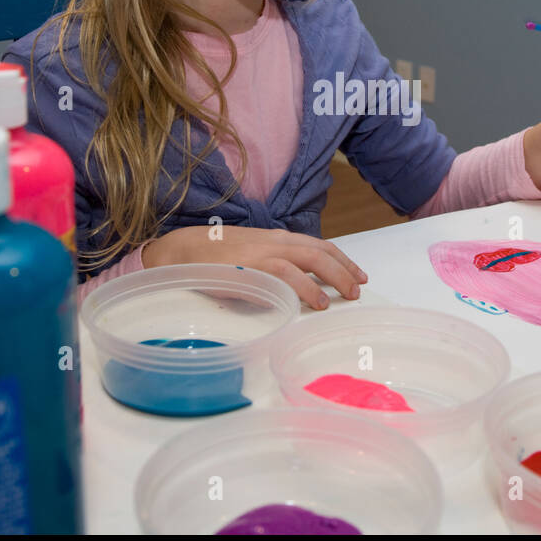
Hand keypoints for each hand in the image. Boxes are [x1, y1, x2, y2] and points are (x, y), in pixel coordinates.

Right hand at [141, 225, 367, 310]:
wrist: (182, 250)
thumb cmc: (216, 255)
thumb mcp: (252, 253)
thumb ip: (276, 263)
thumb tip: (301, 283)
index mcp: (277, 238)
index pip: (319, 245)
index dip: (343, 260)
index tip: (359, 275)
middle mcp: (275, 242)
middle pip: (321, 253)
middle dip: (344, 271)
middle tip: (358, 290)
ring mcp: (263, 254)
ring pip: (308, 261)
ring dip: (331, 279)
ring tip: (344, 298)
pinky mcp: (251, 269)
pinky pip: (284, 276)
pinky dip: (305, 288)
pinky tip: (316, 302)